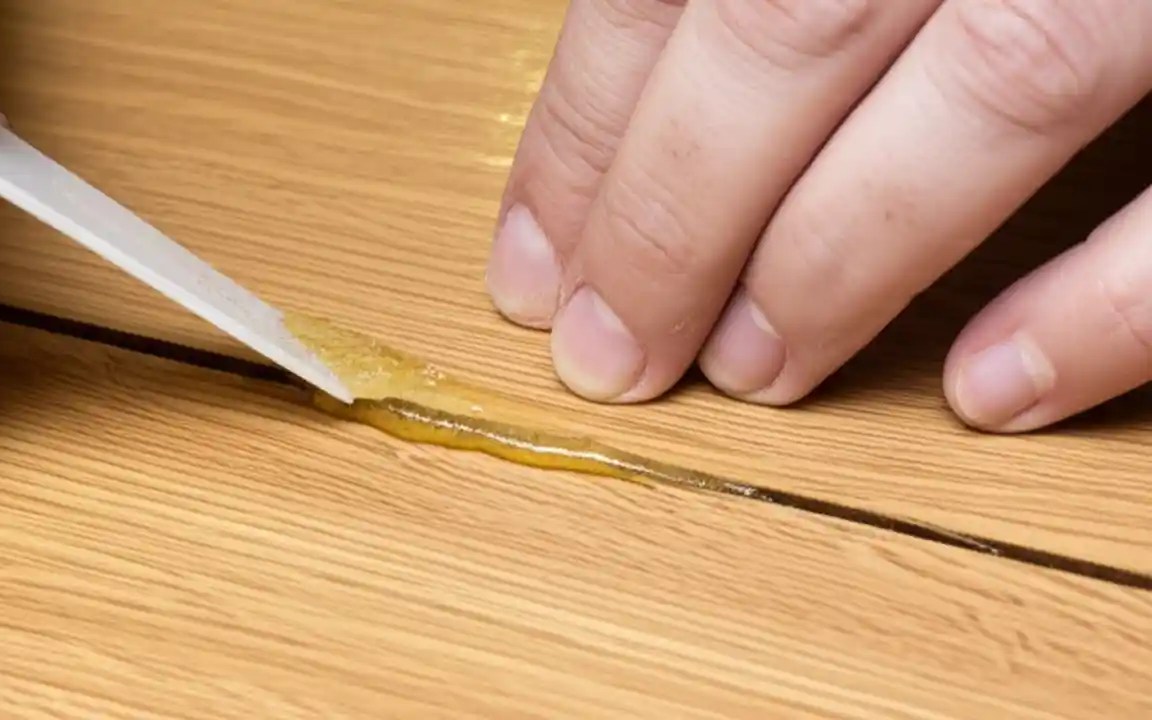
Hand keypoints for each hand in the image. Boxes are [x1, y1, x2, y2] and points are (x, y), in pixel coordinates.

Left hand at [485, 0, 1151, 432]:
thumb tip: (646, 63)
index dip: (586, 127)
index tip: (534, 262)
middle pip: (794, 29)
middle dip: (674, 217)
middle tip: (609, 350)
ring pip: (997, 84)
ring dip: (842, 260)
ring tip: (751, 371)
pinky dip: (1106, 300)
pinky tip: (985, 390)